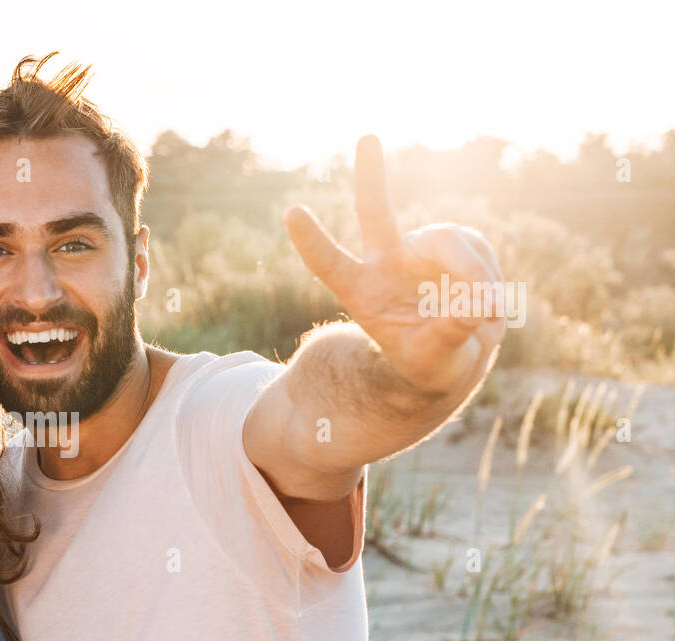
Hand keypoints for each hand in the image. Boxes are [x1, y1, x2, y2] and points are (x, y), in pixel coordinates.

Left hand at [283, 136, 504, 395]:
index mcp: (362, 293)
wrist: (454, 356)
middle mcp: (387, 262)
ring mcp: (421, 250)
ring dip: (474, 277)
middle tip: (367, 136)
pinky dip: (490, 281)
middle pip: (377, 213)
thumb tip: (476, 303)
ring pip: (452, 243)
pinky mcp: (454, 245)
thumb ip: (449, 333)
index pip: (331, 265)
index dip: (313, 241)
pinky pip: (479, 253)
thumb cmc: (430, 363)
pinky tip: (487, 304)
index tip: (291, 212)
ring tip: (485, 311)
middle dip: (372, 176)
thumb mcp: (433, 362)